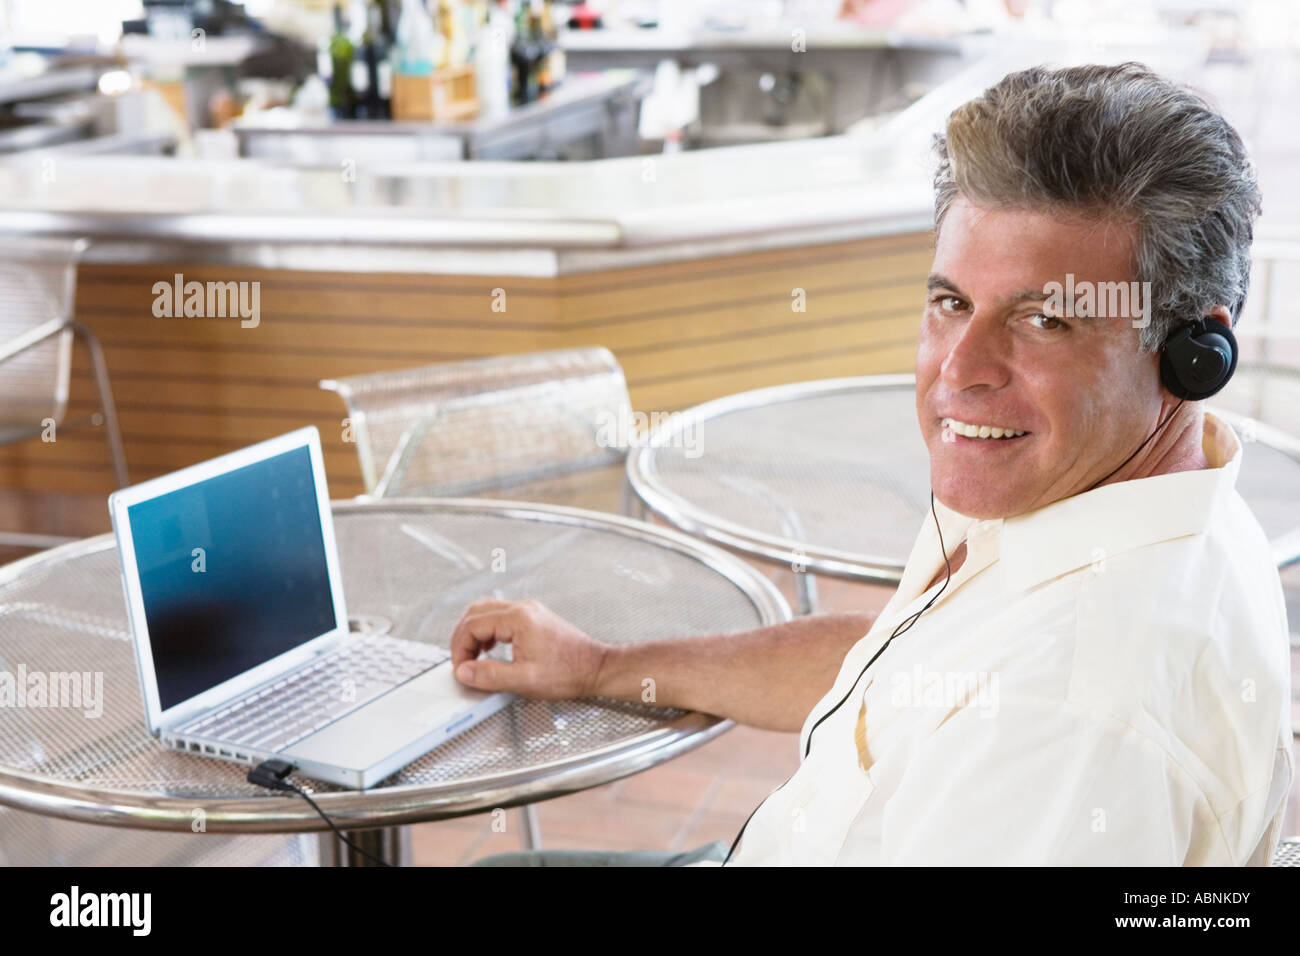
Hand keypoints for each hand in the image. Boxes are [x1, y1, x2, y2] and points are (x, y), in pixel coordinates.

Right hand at [449, 598, 609, 699]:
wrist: (596, 668)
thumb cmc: (569, 672)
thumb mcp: (525, 680)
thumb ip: (491, 676)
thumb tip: (465, 672)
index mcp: (519, 619)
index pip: (473, 624)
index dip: (461, 648)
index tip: (461, 668)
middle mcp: (523, 609)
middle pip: (476, 612)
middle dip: (463, 637)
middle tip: (462, 661)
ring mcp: (530, 612)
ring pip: (487, 612)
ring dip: (475, 633)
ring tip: (473, 657)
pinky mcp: (534, 619)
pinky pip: (501, 617)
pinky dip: (489, 632)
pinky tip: (490, 650)